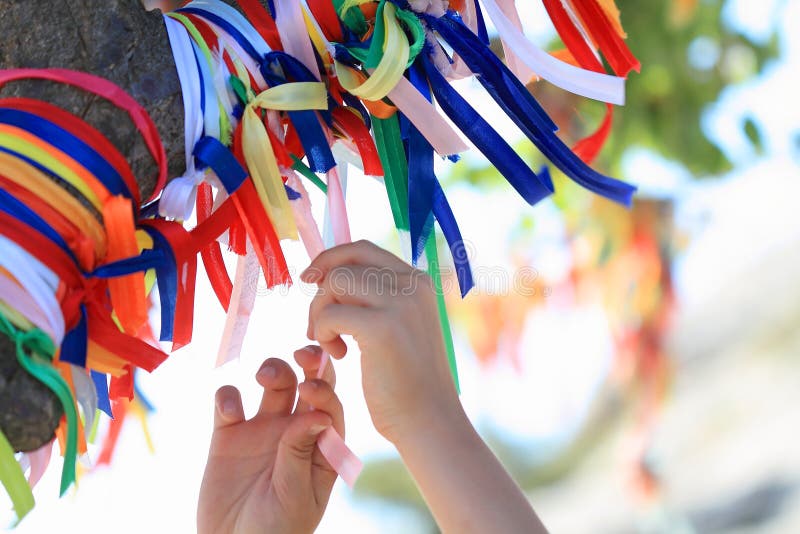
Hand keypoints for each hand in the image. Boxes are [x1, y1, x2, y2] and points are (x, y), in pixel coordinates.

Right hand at [197, 347, 342, 533]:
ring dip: (273, 369)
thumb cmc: (276, 532)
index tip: (310, 389)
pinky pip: (230, 403)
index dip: (325, 391)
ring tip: (264, 376)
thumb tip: (317, 415)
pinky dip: (228, 395)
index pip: (331, 407)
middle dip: (310, 363)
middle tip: (302, 354)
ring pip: (274, 384)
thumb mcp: (294, 498)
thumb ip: (300, 456)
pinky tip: (228, 408)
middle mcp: (295, 431)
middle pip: (308, 383)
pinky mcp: (228, 435)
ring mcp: (262, 430)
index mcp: (321, 447)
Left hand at [301, 240, 464, 446]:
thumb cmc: (407, 380)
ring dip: (320, 313)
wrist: (429, 419)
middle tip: (317, 326)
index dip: (330, 259)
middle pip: (344, 264)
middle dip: (320, 292)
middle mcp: (413, 285)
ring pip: (335, 283)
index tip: (310, 281)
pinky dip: (322, 333)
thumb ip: (377, 297)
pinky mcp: (383, 328)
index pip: (362, 249)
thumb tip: (330, 273)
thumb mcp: (399, 325)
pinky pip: (331, 314)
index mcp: (418, 281)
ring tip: (329, 344)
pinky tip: (338, 356)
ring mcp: (400, 304)